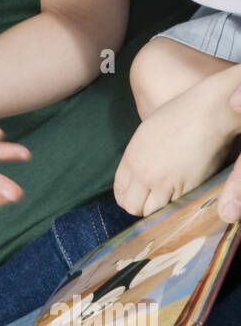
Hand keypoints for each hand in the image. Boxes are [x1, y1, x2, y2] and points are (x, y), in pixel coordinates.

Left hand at [114, 80, 239, 217]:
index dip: (126, 199)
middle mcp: (144, 174)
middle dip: (139, 208)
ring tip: (165, 205)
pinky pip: (175, 208)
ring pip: (152, 212)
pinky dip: (176, 208)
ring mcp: (165, 184)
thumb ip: (139, 156)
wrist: (206, 113)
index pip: (120, 192)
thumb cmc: (179, 116)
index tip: (134, 199)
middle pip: (132, 207)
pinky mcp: (187, 190)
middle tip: (149, 205)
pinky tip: (180, 201)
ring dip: (157, 211)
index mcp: (132, 159)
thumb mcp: (147, 134)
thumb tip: (139, 175)